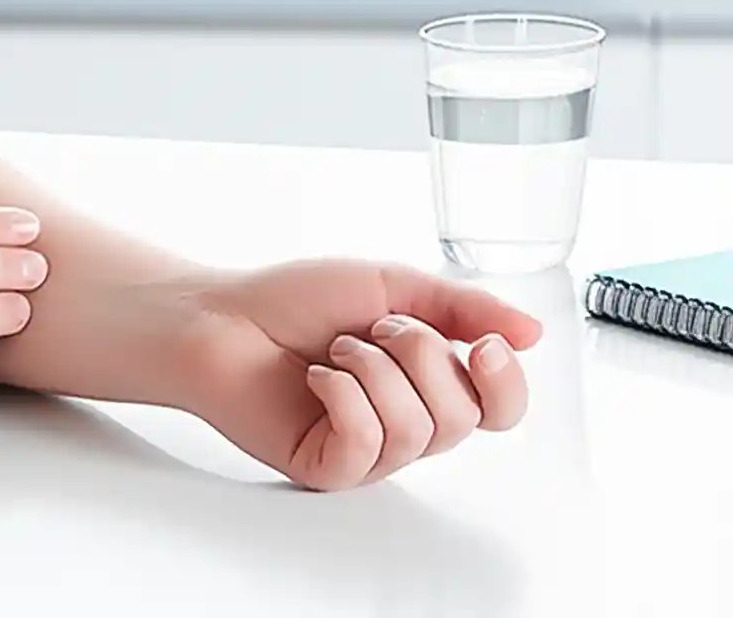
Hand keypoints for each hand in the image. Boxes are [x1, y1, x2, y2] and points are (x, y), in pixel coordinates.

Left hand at [179, 259, 542, 490]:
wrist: (222, 316)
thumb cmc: (295, 301)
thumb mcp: (391, 286)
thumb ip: (461, 307)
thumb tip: (530, 332)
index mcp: (426, 382)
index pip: (500, 410)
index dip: (505, 384)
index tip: (482, 345)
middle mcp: (404, 422)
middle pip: (464, 418)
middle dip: (419, 355)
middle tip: (371, 330)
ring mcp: (366, 451)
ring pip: (417, 431)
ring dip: (374, 370)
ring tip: (335, 350)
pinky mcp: (326, 468)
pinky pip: (367, 445)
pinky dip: (345, 396)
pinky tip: (317, 378)